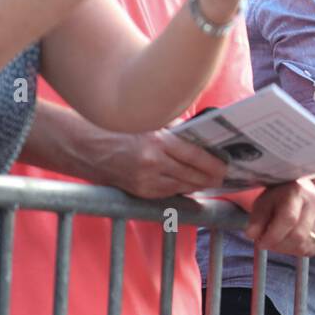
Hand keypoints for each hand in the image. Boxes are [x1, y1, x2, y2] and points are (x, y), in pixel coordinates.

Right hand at [96, 129, 226, 199]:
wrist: (88, 148)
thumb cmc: (120, 129)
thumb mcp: (150, 122)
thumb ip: (176, 129)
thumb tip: (201, 136)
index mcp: (157, 141)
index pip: (195, 156)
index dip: (213, 164)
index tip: (225, 166)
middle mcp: (152, 163)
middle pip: (192, 175)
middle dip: (210, 177)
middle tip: (222, 176)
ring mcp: (146, 180)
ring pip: (182, 187)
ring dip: (198, 185)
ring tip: (210, 181)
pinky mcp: (140, 192)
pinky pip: (168, 193)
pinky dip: (180, 189)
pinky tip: (189, 185)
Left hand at [244, 178, 314, 256]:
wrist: (301, 188)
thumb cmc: (278, 196)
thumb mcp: (263, 202)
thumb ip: (256, 218)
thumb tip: (252, 234)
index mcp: (297, 191)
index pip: (288, 219)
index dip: (272, 235)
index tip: (260, 242)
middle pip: (298, 236)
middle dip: (278, 245)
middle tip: (268, 242)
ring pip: (305, 246)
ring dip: (287, 249)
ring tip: (279, 240)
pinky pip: (313, 249)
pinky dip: (299, 250)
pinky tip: (291, 241)